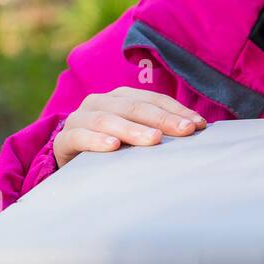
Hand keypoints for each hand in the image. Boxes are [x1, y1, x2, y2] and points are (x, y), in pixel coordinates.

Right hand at [54, 88, 206, 167]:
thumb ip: (160, 131)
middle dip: (162, 119)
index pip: (153, 100)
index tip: (199, 125)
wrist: (72, 166)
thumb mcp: (137, 138)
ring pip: (107, 118)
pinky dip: (96, 140)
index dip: (176, 111)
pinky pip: (79, 136)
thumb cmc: (113, 150)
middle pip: (134, 106)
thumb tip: (199, 130)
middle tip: (184, 130)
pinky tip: (113, 146)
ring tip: (153, 140)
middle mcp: (101, 102)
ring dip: (132, 129)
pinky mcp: (64, 140)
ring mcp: (80, 118)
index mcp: (121, 97)